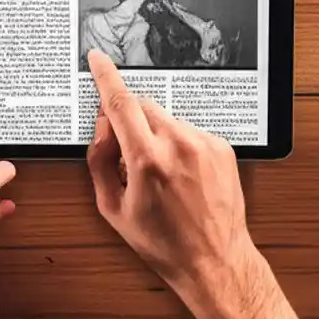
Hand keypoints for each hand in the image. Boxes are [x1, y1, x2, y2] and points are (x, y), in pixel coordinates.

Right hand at [84, 49, 260, 311]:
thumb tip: (102, 130)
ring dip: (154, 134)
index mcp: (148, 160)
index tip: (98, 58)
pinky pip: (188, 130)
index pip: (121, 103)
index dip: (106, 76)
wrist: (214, 260)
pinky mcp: (221, 147)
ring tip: (158, 172)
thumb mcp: (112, 208)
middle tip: (125, 151)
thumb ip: (99, 160)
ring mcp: (204, 144)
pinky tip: (179, 174)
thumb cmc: (163, 242)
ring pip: (165, 118)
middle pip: (142, 106)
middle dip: (128, 120)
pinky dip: (177, 143)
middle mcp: (179, 145)